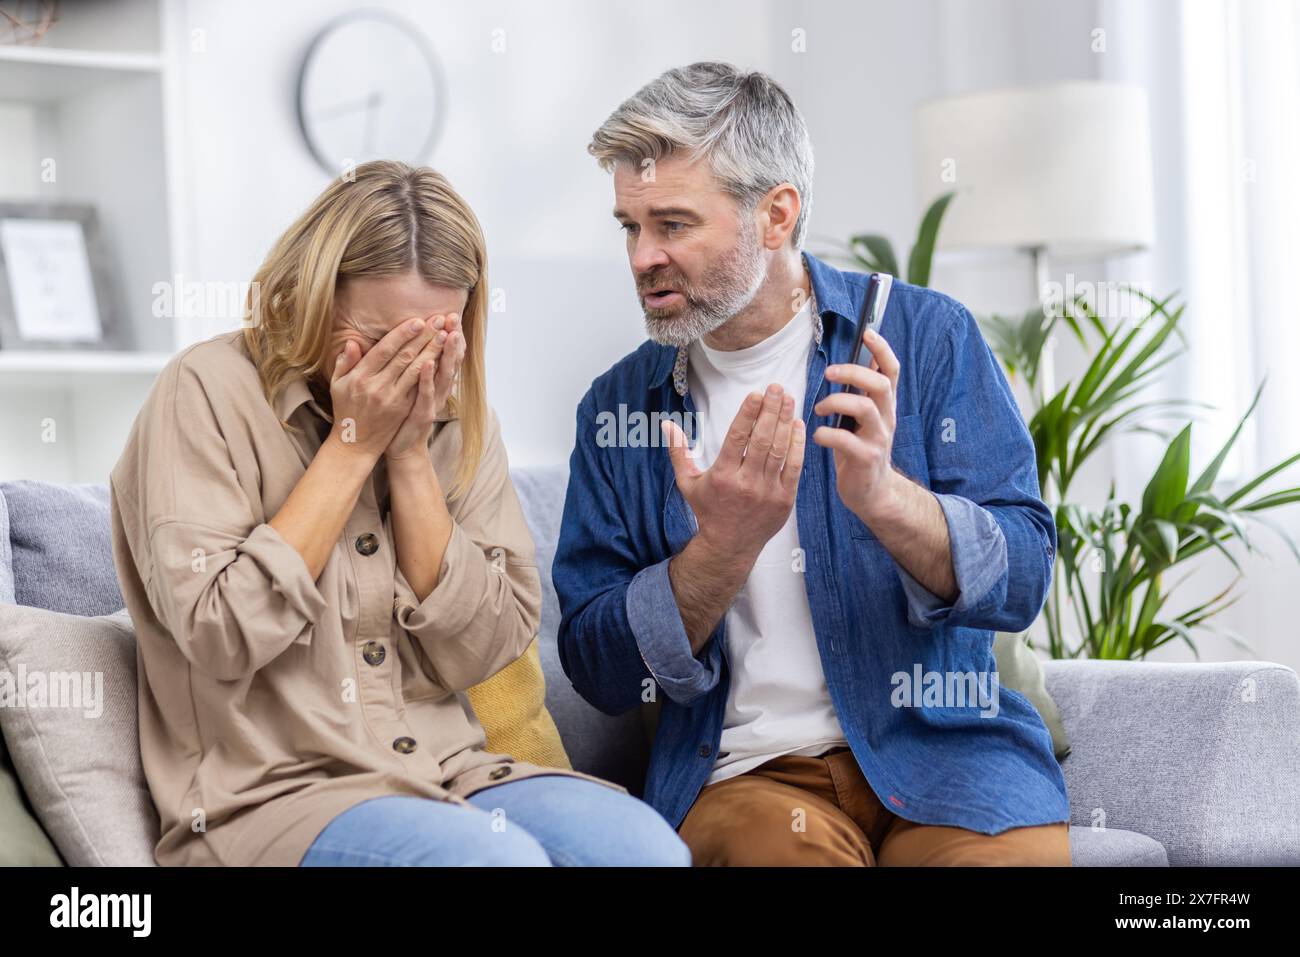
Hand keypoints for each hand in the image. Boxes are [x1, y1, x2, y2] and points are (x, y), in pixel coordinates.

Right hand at [327, 315, 439, 460]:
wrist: (355, 443)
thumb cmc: (346, 409)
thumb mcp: (338, 385)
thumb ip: (346, 362)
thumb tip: (352, 342)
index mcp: (361, 376)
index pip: (385, 350)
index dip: (402, 334)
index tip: (417, 320)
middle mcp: (377, 386)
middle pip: (405, 357)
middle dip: (424, 337)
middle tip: (439, 320)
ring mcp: (392, 399)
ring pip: (415, 370)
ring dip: (432, 351)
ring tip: (445, 335)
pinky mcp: (403, 409)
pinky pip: (419, 388)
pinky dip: (431, 373)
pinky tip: (441, 360)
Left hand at [385, 313, 465, 463]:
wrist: (403, 448)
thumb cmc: (404, 416)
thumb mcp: (412, 388)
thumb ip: (417, 367)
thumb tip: (424, 347)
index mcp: (435, 381)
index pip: (446, 353)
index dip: (450, 335)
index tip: (450, 314)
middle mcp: (438, 389)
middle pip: (449, 359)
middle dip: (452, 338)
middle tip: (454, 317)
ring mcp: (432, 401)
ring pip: (442, 374)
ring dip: (445, 353)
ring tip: (448, 333)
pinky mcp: (423, 413)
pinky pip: (425, 393)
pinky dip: (428, 378)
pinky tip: (428, 363)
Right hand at [660, 384, 805, 562]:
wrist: (729, 546)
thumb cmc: (708, 510)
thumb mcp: (688, 483)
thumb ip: (679, 452)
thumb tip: (667, 425)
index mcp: (723, 476)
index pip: (737, 438)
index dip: (748, 413)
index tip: (755, 394)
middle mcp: (746, 482)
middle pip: (761, 439)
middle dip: (770, 410)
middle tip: (776, 388)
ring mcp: (768, 491)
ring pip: (779, 450)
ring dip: (785, 421)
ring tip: (787, 399)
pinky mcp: (784, 499)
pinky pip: (794, 467)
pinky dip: (797, 445)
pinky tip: (797, 425)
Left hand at [812, 325, 904, 521]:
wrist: (872, 493)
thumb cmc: (861, 450)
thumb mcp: (865, 419)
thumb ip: (862, 394)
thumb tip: (855, 361)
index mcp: (885, 405)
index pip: (891, 371)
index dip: (882, 350)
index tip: (867, 333)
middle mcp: (887, 418)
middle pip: (879, 384)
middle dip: (853, 373)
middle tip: (829, 373)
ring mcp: (879, 439)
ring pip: (864, 408)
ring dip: (835, 402)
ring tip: (820, 409)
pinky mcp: (866, 459)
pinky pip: (846, 441)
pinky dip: (826, 434)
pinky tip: (817, 436)